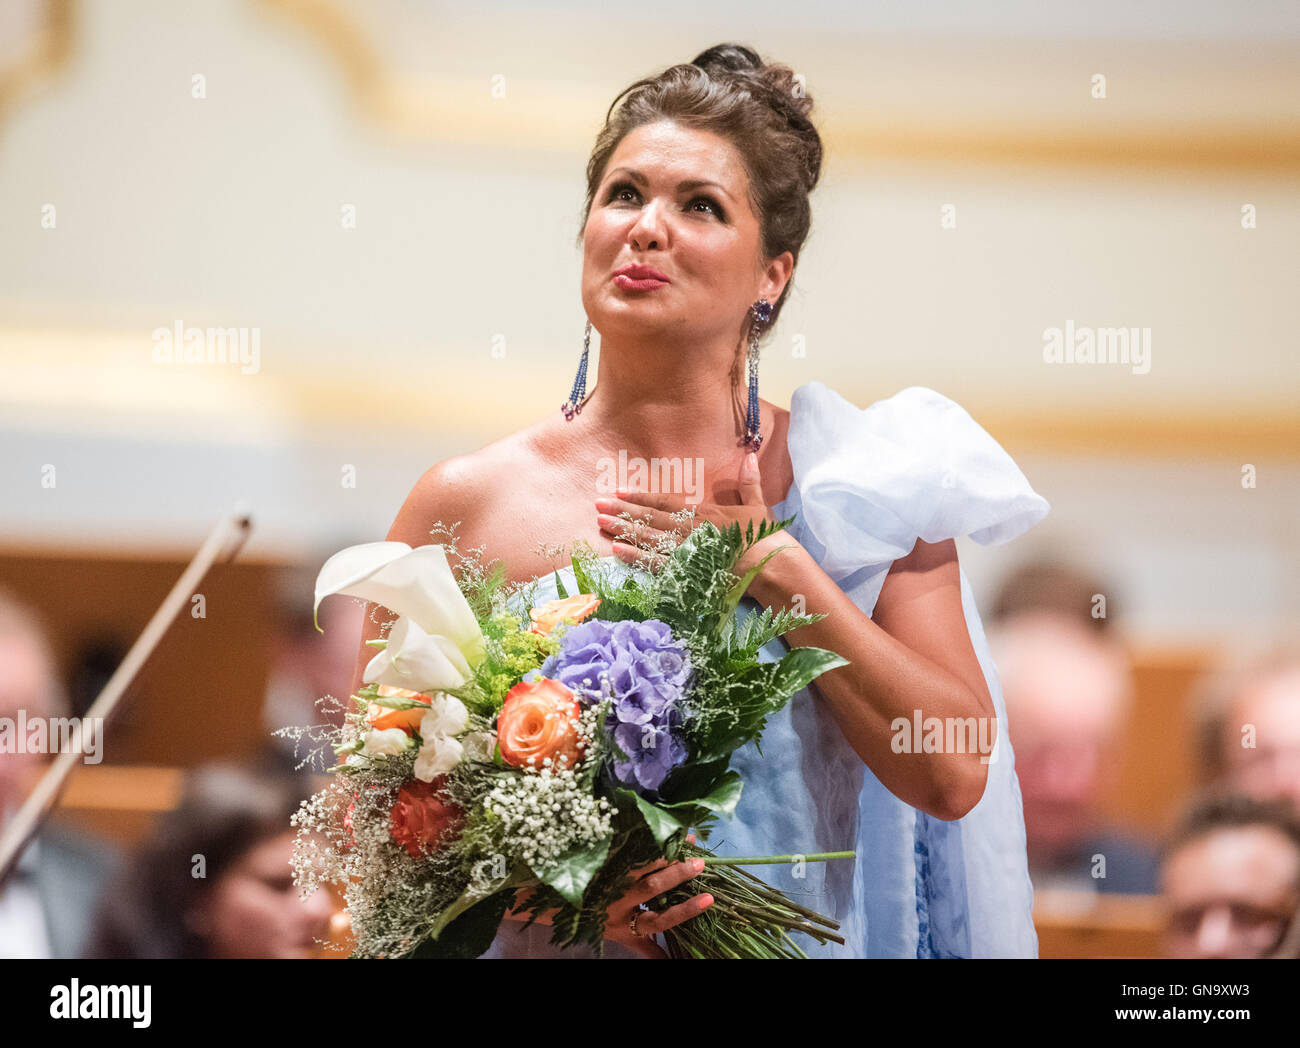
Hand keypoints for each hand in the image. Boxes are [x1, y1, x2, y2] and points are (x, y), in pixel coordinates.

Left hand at [594, 452, 798, 577]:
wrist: (771, 567)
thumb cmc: (764, 537)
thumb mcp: (758, 505)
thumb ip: (749, 481)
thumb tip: (749, 456)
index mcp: (705, 512)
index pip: (665, 501)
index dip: (641, 495)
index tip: (619, 490)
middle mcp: (691, 529)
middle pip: (650, 518)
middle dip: (622, 511)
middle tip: (598, 505)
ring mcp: (687, 551)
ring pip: (648, 538)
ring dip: (623, 530)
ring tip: (601, 524)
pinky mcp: (687, 571)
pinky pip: (656, 563)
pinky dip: (636, 557)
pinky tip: (617, 551)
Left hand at [604, 838, 713, 958]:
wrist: (559, 903)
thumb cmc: (597, 921)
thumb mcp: (622, 937)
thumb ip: (646, 947)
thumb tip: (668, 961)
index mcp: (629, 924)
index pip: (660, 921)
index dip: (684, 911)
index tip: (709, 899)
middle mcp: (620, 902)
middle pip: (651, 888)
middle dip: (677, 876)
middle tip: (700, 864)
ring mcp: (609, 880)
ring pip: (636, 866)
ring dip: (659, 854)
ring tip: (681, 841)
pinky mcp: (599, 862)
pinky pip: (620, 850)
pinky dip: (639, 839)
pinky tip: (655, 828)